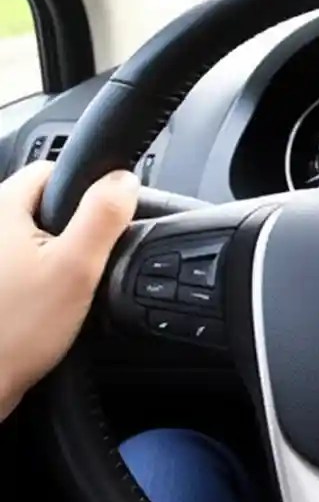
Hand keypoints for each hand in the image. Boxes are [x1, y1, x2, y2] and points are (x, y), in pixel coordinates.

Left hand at [0, 162, 138, 420]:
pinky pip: (21, 269)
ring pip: (32, 240)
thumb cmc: (14, 331)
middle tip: (83, 268)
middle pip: (42, 206)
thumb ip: (103, 217)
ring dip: (53, 259)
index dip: (88, 190)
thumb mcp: (77, 269)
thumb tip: (124, 179)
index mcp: (1, 208)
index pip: (52, 170)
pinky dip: (36, 282)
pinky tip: (43, 310)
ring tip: (62, 294)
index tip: (104, 223)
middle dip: (71, 231)